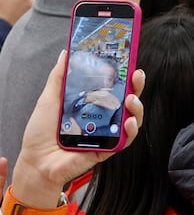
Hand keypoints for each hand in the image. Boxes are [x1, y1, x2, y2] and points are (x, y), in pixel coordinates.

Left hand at [8, 60, 144, 207]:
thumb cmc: (41, 133)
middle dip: (136, 87)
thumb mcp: (49, 99)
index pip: (112, 87)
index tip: (128, 61)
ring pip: (132, 118)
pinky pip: (126, 139)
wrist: (36, 160)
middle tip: (137, 76)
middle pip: (127, 100)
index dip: (122, 75)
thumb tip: (66, 53)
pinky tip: (128, 121)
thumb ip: (59, 77)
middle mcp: (103, 117)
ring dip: (137, 107)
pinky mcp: (108, 148)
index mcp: (91, 104)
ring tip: (131, 99)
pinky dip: (131, 130)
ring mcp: (108, 133)